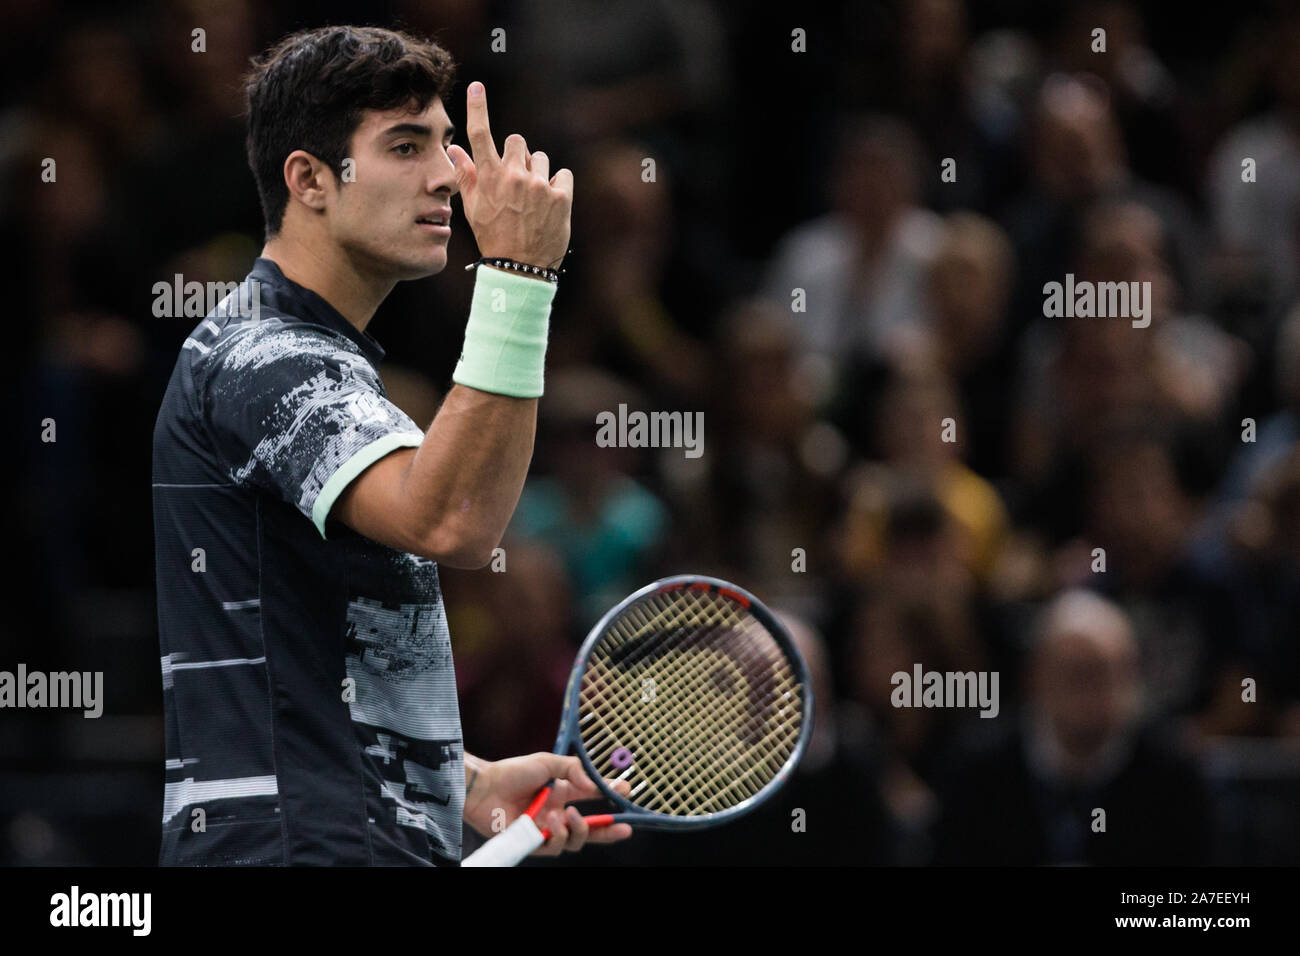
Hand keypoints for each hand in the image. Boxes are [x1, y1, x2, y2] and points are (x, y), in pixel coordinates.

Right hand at [447, 81, 572, 269]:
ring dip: (538, 172)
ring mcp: (539, 185)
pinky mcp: (561, 195)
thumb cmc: (494, 237)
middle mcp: (514, 176)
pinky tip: (550, 203)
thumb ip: (466, 175)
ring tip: (533, 198)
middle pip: (518, 141)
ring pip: (541, 158)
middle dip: (518, 155)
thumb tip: (454, 149)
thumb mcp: (473, 209)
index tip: (476, 86)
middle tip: (517, 180)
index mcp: (489, 178)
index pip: (480, 135)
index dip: (477, 108)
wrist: (520, 268)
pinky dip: (558, 184)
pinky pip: (562, 174)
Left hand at [463, 752, 633, 855]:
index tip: (625, 792)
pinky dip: (558, 835)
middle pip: (590, 828)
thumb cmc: (512, 771)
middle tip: (624, 828)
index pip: (593, 797)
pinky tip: (552, 821)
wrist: (484, 787)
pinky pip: (555, 847)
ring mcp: (546, 829)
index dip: (610, 797)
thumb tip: (595, 786)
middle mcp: (558, 812)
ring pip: (575, 841)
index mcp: (563, 792)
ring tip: (568, 814)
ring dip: (579, 829)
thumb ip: (574, 770)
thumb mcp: (548, 762)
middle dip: (609, 830)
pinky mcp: (533, 843)